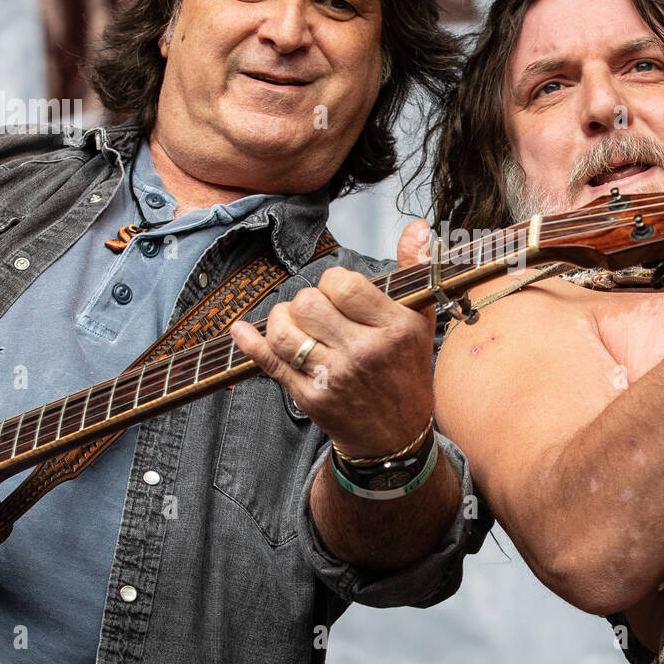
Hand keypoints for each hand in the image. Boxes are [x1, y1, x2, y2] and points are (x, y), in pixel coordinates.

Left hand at [231, 235, 436, 458]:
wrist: (396, 436)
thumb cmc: (406, 372)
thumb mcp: (421, 320)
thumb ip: (416, 269)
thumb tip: (416, 227)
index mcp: (394, 328)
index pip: (343, 285)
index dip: (333, 283)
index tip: (339, 294)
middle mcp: (364, 352)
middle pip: (309, 304)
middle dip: (307, 301)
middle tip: (318, 313)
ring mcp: (335, 377)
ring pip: (285, 332)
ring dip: (281, 320)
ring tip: (294, 324)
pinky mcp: (310, 397)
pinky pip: (270, 363)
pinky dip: (250, 344)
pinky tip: (241, 331)